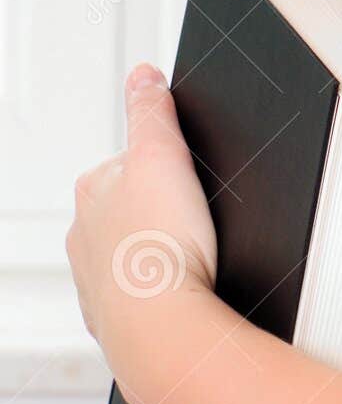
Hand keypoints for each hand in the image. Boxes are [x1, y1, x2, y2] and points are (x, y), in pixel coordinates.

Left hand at [66, 65, 217, 359]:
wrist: (160, 327)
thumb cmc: (158, 248)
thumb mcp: (161, 154)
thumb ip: (152, 110)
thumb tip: (144, 75)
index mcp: (92, 190)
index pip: (129, 160)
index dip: (167, 165)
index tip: (188, 178)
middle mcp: (83, 234)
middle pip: (131, 207)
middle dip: (162, 211)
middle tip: (195, 217)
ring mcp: (96, 278)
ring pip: (133, 251)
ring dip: (158, 251)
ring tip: (192, 254)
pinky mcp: (114, 316)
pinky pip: (142, 293)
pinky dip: (161, 289)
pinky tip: (185, 287)